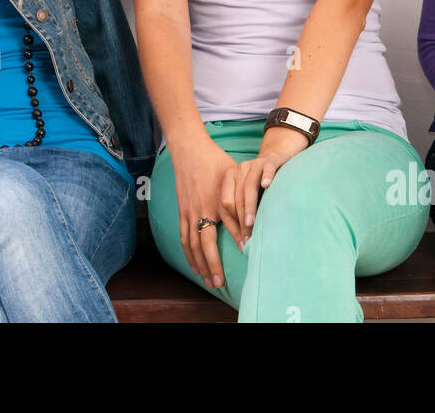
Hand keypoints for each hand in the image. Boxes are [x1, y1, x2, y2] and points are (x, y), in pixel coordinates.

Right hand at [169, 135, 237, 288]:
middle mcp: (201, 210)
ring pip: (191, 244)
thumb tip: (252, 221)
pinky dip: (187, 253)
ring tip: (206, 280)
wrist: (190, 151)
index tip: (242, 261)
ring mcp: (189, 212)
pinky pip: (183, 237)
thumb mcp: (235, 177)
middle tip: (218, 283)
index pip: (227, 229)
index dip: (233, 246)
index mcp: (217, 201)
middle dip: (211, 265)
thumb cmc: (217, 163)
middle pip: (204, 244)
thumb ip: (242, 199)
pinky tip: (193, 265)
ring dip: (198, 264)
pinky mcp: (182, 211)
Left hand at [220, 126, 305, 248]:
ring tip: (251, 223)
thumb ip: (242, 213)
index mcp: (229, 179)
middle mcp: (239, 170)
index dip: (231, 225)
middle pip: (234, 198)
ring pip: (248, 187)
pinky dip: (267, 177)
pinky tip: (267, 186)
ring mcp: (255, 164)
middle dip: (240, 221)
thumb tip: (242, 243)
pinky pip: (267, 168)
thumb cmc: (262, 186)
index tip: (240, 242)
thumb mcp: (249, 197)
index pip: (224, 205)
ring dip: (249, 207)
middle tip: (248, 238)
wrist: (278, 159)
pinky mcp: (271, 160)